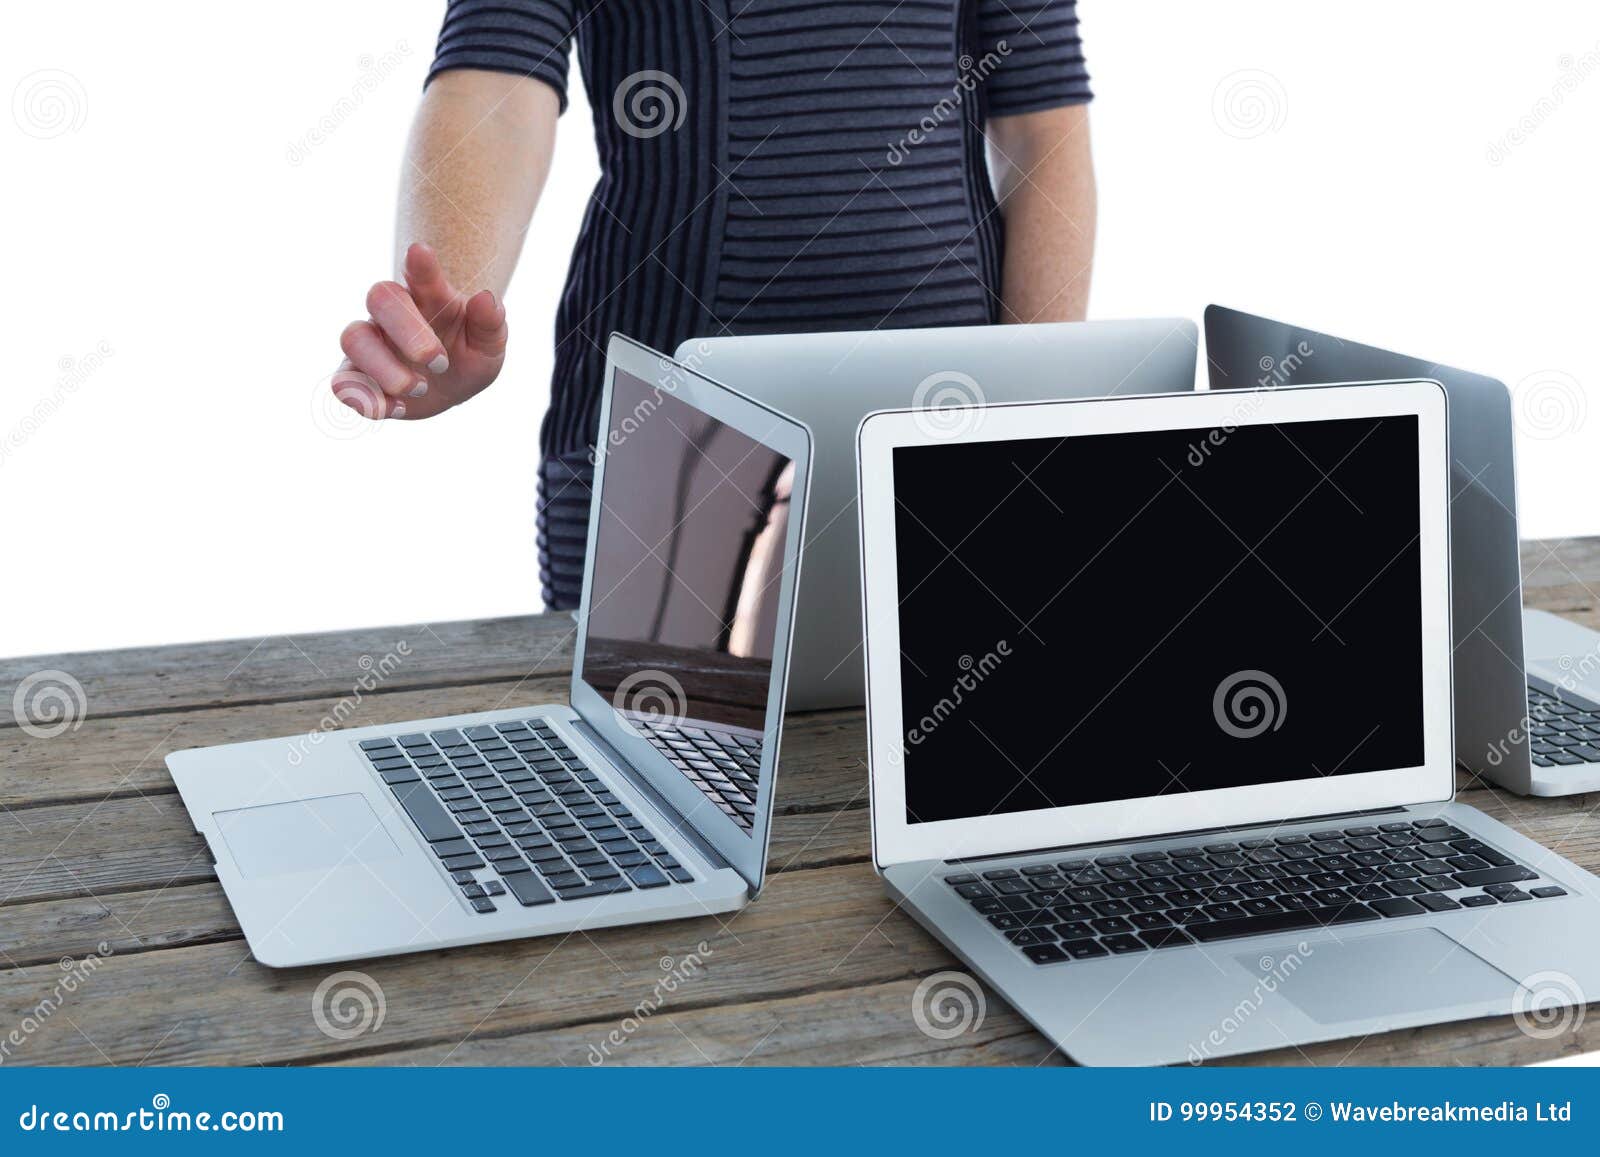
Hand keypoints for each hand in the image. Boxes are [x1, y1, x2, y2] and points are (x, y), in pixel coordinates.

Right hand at [331, 242, 507, 419]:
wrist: (451, 388)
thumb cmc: (469, 354)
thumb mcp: (490, 345)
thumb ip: (490, 323)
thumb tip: (486, 298)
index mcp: (428, 297)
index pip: (419, 273)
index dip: (419, 264)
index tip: (421, 252)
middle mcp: (392, 314)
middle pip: (379, 298)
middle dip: (408, 331)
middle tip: (439, 362)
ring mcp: (371, 343)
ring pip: (353, 338)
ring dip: (385, 368)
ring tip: (420, 389)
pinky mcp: (357, 376)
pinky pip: (342, 382)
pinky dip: (364, 398)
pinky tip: (397, 407)